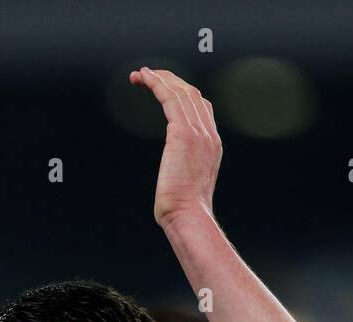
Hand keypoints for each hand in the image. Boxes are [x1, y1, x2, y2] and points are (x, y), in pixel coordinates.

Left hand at [130, 67, 220, 228]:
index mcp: (212, 145)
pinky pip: (170, 98)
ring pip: (180, 92)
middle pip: (191, 94)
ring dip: (159, 78)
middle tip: (147, 76)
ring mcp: (198, 132)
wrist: (188, 215)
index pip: (200, 107)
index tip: (163, 88)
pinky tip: (144, 78)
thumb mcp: (187, 184)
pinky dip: (157, 84)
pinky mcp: (183, 133)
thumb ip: (183, 170)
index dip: (182, 93)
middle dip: (169, 80)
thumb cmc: (183, 209)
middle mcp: (209, 134)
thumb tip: (174, 175)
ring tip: (141, 74)